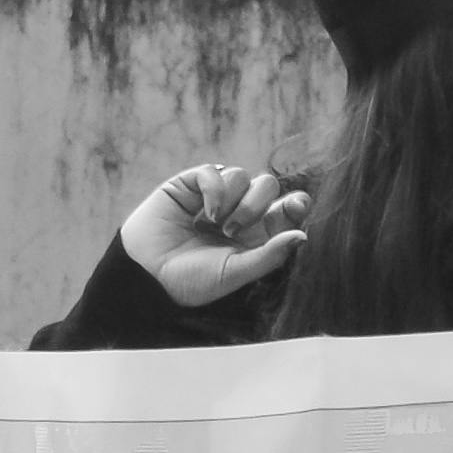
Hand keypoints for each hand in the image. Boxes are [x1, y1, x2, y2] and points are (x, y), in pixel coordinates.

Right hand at [120, 164, 305, 308]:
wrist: (149, 274)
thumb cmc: (192, 280)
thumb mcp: (236, 273)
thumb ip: (270, 255)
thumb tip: (303, 235)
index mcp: (256, 235)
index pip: (285, 208)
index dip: (295, 203)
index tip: (296, 206)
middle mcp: (239, 212)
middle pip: (267, 185)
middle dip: (257, 204)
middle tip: (235, 230)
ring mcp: (216, 196)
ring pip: (242, 176)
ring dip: (233, 201)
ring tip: (215, 226)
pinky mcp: (191, 184)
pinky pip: (215, 172)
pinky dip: (215, 189)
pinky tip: (204, 213)